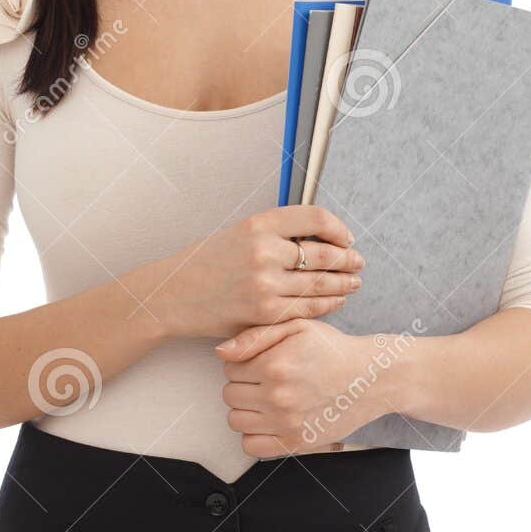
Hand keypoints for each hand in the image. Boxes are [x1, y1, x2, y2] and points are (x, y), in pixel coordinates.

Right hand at [154, 206, 364, 340]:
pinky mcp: (264, 312)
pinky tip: (335, 301)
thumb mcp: (238, 233)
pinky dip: (326, 304)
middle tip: (358, 263)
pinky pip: (306, 308)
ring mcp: (265, 284)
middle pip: (325, 253)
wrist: (172, 295)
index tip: (346, 237)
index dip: (338, 229)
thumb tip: (318, 238)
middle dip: (348, 260)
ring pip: (319, 284)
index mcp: (258, 224)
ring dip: (343, 284)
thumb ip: (275, 233)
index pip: (316, 219)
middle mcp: (264, 251)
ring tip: (353, 283)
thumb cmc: (205, 264)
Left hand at [214, 318, 389, 457]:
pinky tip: (270, 421)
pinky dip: (254, 435)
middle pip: (230, 394)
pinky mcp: (296, 443)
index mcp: (274, 365)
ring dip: (246, 410)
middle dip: (243, 385)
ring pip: (236, 420)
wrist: (371, 378)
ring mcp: (286, 423)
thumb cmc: (333, 349)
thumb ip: (255, 336)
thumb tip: (220, 353)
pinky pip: (251, 446)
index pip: (229, 368)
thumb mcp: (297, 327)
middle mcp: (278, 396)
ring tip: (268, 400)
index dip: (243, 363)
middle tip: (266, 381)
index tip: (262, 362)